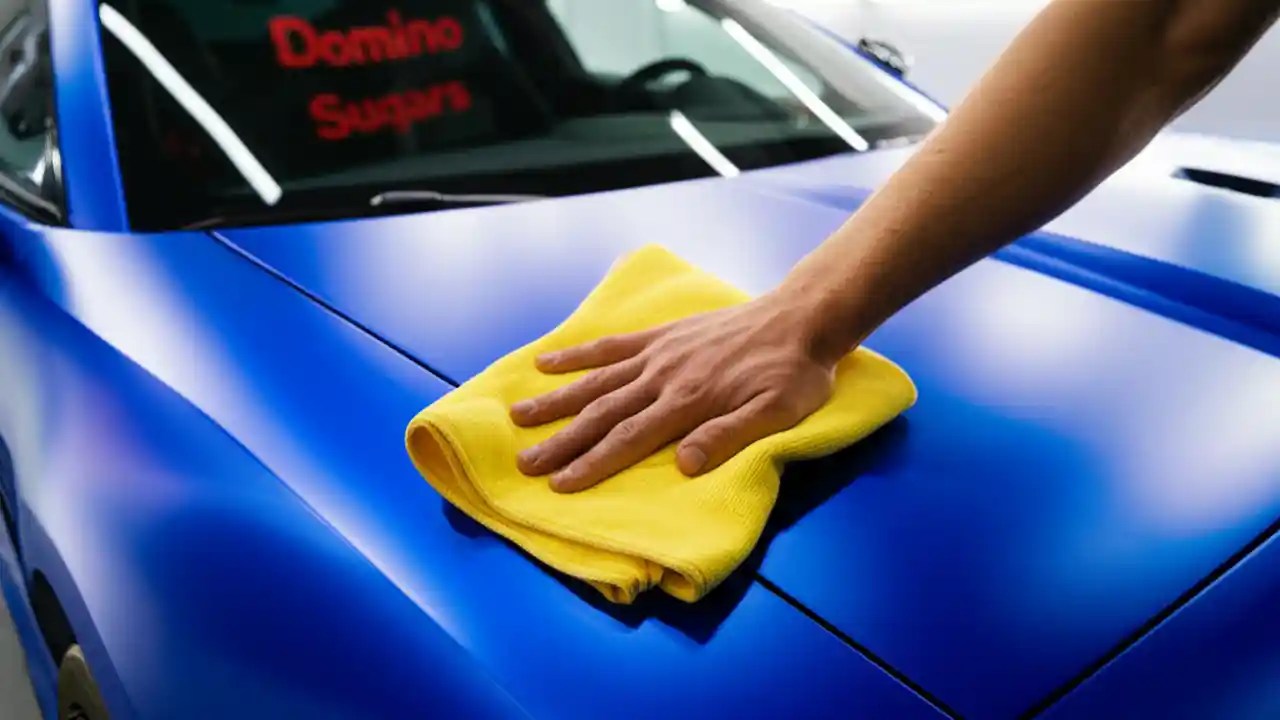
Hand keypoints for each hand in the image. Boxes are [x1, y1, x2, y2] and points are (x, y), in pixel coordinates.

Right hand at [510, 293, 840, 492]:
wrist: (800, 318)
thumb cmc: (793, 373)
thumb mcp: (777, 413)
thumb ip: (729, 436)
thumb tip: (684, 466)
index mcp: (688, 403)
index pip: (629, 439)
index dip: (592, 463)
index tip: (559, 484)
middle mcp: (663, 377)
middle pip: (603, 413)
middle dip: (562, 441)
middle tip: (524, 463)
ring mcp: (659, 353)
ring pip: (597, 380)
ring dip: (557, 400)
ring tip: (519, 416)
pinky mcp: (662, 336)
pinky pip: (612, 345)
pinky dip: (578, 355)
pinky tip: (547, 362)